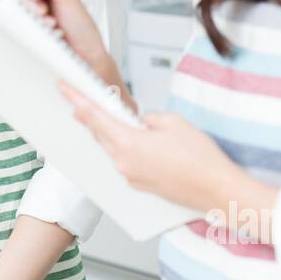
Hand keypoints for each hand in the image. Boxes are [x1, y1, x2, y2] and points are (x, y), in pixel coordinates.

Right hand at [12, 0, 119, 88]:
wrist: (86, 56)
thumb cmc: (80, 27)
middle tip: (43, 6)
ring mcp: (27, 15)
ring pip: (9, 4)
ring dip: (29, 11)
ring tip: (49, 21)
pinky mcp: (23, 32)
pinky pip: (11, 23)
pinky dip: (30, 25)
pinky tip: (47, 30)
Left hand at [58, 81, 276, 226]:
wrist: (216, 190)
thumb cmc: (200, 158)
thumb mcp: (174, 122)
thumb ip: (149, 118)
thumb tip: (140, 123)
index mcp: (128, 143)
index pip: (94, 116)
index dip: (77, 101)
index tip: (64, 89)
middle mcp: (123, 162)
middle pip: (100, 134)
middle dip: (92, 117)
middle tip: (84, 101)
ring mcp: (130, 177)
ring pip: (112, 149)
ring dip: (111, 134)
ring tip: (119, 121)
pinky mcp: (139, 186)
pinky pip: (125, 162)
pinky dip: (126, 150)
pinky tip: (139, 144)